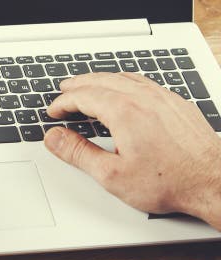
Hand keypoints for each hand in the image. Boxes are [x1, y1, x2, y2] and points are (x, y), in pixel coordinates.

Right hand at [43, 72, 220, 227]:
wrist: (213, 183)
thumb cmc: (171, 182)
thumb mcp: (112, 175)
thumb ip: (78, 153)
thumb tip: (55, 138)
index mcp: (123, 112)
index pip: (83, 96)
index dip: (63, 102)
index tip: (55, 110)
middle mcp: (143, 98)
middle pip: (101, 80)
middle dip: (78, 84)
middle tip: (64, 90)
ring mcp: (162, 98)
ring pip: (123, 77)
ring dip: (100, 79)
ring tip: (88, 85)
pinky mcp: (177, 103)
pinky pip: (144, 82)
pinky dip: (124, 81)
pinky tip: (124, 89)